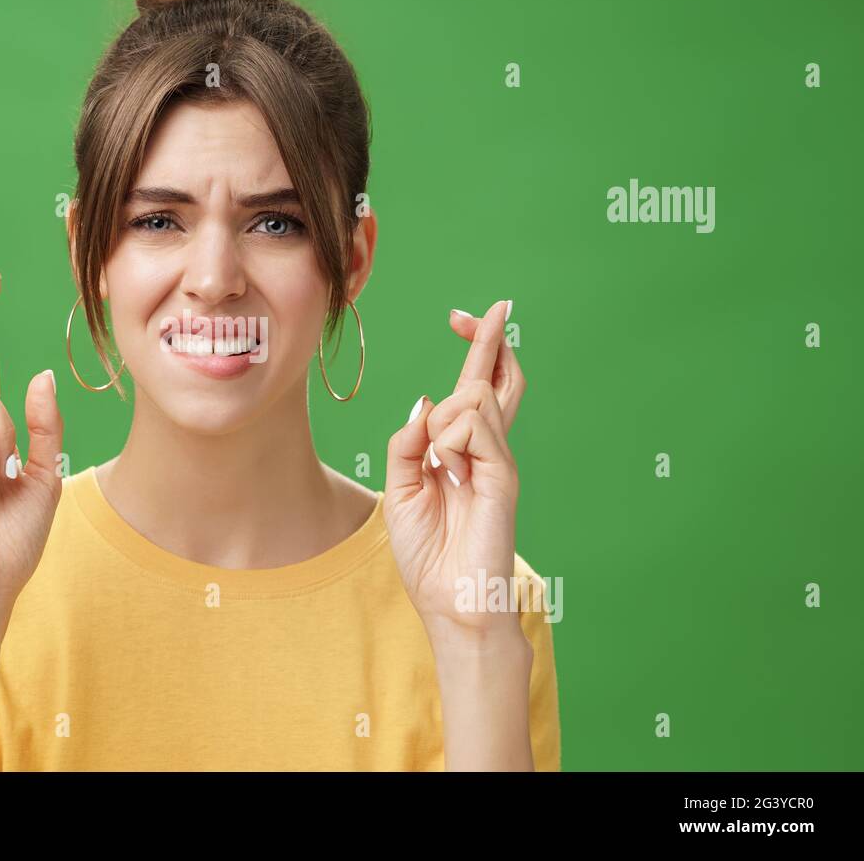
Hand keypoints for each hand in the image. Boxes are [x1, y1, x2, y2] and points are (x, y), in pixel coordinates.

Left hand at [383, 299, 526, 639]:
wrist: (450, 602)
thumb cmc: (427, 554)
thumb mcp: (402, 489)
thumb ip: (409, 444)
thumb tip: (425, 401)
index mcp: (462, 451)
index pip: (475, 388)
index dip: (475, 349)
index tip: (463, 317)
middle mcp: (486, 449)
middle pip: (496, 379)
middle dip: (488, 338)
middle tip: (495, 304)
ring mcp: (499, 459)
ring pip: (471, 398)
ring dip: (442, 422)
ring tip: (443, 468)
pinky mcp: (504, 473)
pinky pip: (472, 425)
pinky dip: (449, 441)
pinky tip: (452, 473)